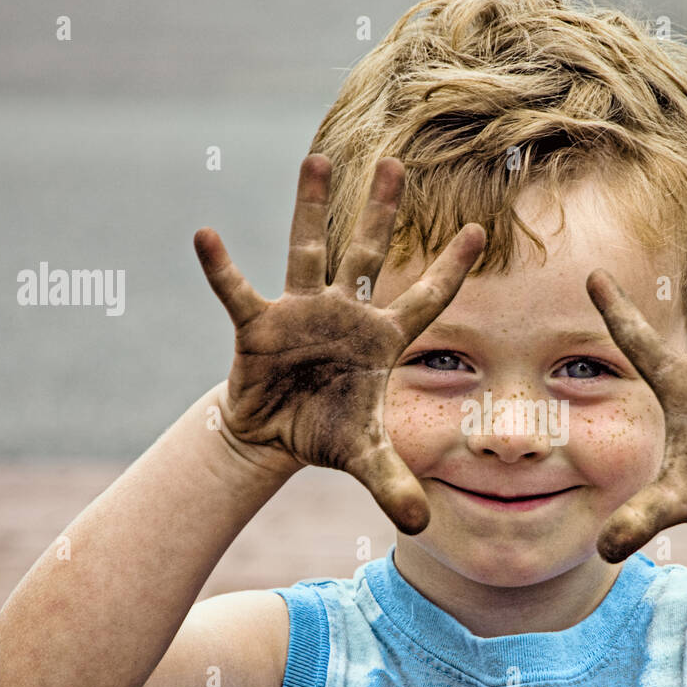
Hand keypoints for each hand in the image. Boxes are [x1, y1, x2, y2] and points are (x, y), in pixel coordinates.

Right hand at [194, 153, 484, 533]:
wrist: (274, 436)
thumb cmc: (326, 433)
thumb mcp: (365, 459)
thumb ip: (394, 484)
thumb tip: (424, 527)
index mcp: (381, 339)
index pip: (426, 300)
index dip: (450, 270)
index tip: (479, 231)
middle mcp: (345, 314)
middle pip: (367, 254)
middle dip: (381, 212)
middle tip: (397, 163)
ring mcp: (301, 313)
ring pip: (308, 251)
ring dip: (310, 209)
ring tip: (316, 159)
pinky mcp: (258, 325)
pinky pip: (238, 291)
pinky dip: (222, 268)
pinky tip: (206, 236)